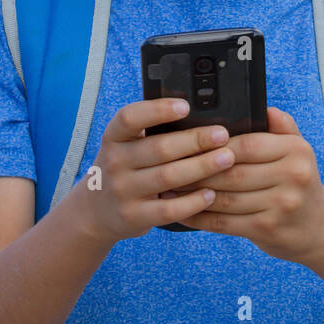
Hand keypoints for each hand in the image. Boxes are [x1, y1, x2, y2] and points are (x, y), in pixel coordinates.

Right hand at [73, 98, 238, 242]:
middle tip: (222, 135)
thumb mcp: (125, 146)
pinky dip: (192, 202)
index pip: (129, 118)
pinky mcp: (133, 216)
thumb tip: (197, 117)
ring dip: (201, 167)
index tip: (186, 106)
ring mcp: (122, 191)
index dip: (157, 110)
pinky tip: (211, 194)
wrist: (96, 211)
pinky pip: (168, 210)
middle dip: (195, 140)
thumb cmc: (124, 168)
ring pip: (167, 177)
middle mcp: (114, 162)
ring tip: (227, 159)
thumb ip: (150, 133)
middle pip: (159, 148)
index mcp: (113, 138)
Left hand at [163, 107, 323, 263]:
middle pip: (232, 172)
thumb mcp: (299, 150)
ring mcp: (281, 206)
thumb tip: (263, 107)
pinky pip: (225, 223)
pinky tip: (182, 211)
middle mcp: (292, 177)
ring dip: (192, 194)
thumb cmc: (299, 183)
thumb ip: (281, 126)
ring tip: (168, 188)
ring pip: (225, 198)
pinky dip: (200, 218)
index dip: (214, 145)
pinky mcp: (267, 230)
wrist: (320, 229)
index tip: (188, 143)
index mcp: (295, 151)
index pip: (246, 144)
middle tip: (168, 166)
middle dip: (196, 171)